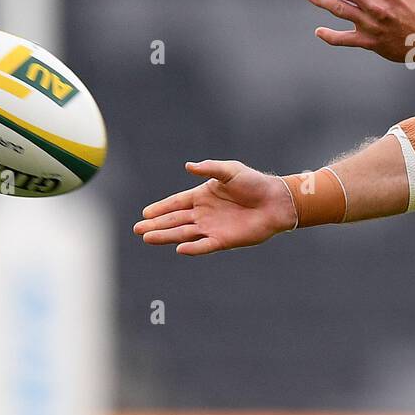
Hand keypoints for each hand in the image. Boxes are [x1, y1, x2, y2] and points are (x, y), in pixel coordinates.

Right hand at [133, 160, 295, 255]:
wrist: (276, 201)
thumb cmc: (254, 183)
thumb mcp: (231, 171)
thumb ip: (210, 169)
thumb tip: (188, 166)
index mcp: (203, 196)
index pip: (176, 203)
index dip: (161, 208)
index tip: (145, 213)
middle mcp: (204, 213)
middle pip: (175, 220)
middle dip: (156, 224)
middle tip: (138, 229)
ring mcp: (212, 227)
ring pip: (184, 233)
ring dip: (167, 236)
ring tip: (147, 238)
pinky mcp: (223, 240)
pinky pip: (204, 245)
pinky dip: (193, 248)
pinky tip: (179, 248)